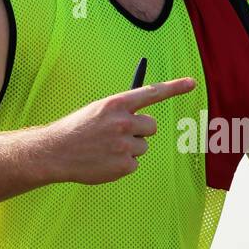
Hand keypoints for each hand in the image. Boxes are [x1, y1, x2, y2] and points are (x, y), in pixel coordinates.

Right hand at [39, 77, 196, 184]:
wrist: (55, 152)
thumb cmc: (77, 130)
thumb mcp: (97, 111)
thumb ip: (121, 112)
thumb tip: (144, 119)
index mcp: (116, 104)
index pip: (152, 92)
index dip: (175, 87)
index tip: (193, 82)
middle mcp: (123, 122)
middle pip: (152, 126)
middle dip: (140, 131)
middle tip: (119, 135)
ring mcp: (124, 145)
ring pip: (143, 146)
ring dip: (129, 148)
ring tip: (105, 149)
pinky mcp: (124, 165)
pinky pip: (134, 164)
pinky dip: (122, 164)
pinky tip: (104, 161)